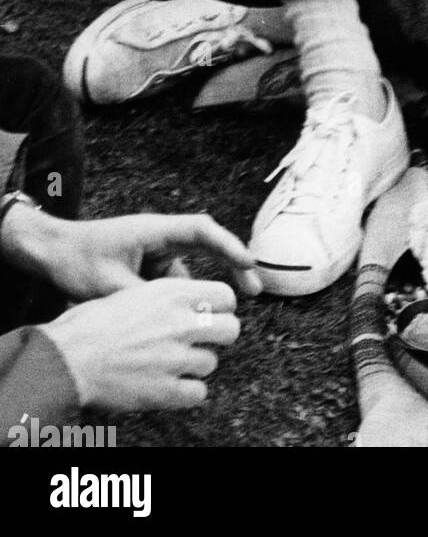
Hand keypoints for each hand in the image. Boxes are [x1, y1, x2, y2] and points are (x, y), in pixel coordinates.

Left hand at [30, 211, 261, 299]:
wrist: (51, 252)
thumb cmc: (77, 261)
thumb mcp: (111, 286)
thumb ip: (146, 301)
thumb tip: (177, 319)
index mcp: (155, 230)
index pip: (202, 231)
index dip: (229, 246)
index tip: (248, 263)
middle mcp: (161, 235)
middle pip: (208, 245)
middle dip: (232, 265)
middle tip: (255, 290)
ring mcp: (156, 249)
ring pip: (188, 271)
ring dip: (196, 291)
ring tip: (202, 317)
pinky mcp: (149, 263)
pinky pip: (171, 280)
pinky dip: (175, 297)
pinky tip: (167, 319)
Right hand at [41, 278, 241, 411]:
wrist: (68, 357)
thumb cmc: (90, 324)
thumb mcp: (132, 292)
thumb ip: (166, 296)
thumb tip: (190, 299)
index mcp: (172, 294)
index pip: (226, 296)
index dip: (221, 306)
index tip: (212, 312)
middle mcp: (180, 323)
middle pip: (231, 329)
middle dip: (219, 335)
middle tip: (202, 340)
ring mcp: (175, 358)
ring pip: (211, 362)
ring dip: (196, 364)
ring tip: (173, 363)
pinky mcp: (166, 389)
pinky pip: (198, 393)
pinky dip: (188, 392)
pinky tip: (171, 385)